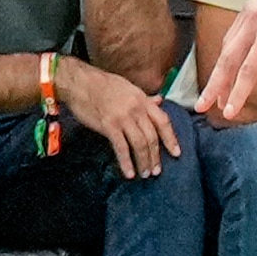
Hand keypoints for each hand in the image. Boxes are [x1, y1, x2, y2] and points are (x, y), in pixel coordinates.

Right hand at [57, 55, 184, 179]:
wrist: (80, 82)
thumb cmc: (103, 84)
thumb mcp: (129, 88)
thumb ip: (145, 98)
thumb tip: (159, 101)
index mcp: (143, 100)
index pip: (163, 122)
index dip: (171, 139)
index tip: (176, 153)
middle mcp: (137, 109)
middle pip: (152, 137)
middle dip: (155, 156)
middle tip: (156, 171)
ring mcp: (123, 118)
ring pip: (140, 144)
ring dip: (144, 162)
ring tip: (145, 174)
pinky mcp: (108, 126)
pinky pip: (121, 147)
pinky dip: (126, 162)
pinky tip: (129, 173)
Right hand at [199, 0, 256, 118]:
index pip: (248, 69)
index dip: (238, 93)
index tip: (231, 112)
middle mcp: (254, 19)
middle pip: (227, 59)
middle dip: (215, 85)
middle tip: (203, 107)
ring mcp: (249, 12)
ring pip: (226, 46)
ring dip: (219, 71)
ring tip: (215, 94)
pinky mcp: (249, 8)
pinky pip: (232, 35)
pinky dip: (226, 54)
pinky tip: (226, 68)